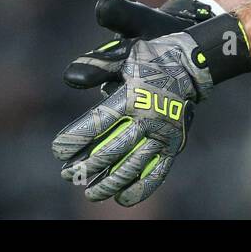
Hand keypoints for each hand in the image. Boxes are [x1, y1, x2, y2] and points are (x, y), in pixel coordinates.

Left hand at [52, 13, 250, 205]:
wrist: (193, 62)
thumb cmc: (151, 56)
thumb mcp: (125, 52)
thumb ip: (97, 65)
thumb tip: (68, 78)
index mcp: (133, 95)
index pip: (98, 122)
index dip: (75, 138)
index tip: (57, 150)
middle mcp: (148, 118)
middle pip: (112, 150)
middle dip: (86, 166)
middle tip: (67, 175)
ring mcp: (163, 134)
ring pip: (133, 166)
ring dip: (109, 183)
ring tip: (90, 193)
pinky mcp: (175, 143)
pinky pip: (159, 171)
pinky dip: (141, 187)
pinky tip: (123, 198)